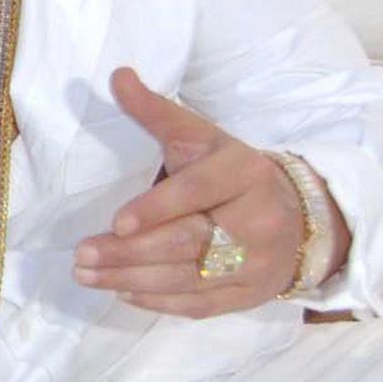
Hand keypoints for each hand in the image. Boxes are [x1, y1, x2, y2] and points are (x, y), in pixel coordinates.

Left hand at [73, 68, 321, 316]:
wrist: (300, 217)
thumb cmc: (232, 172)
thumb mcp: (201, 135)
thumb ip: (157, 111)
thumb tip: (117, 76)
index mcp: (245, 174)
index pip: (199, 192)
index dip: (158, 208)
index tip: (116, 221)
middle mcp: (258, 221)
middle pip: (188, 242)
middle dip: (131, 252)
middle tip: (81, 255)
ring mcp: (258, 264)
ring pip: (189, 279)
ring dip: (132, 279)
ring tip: (86, 274)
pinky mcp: (250, 295)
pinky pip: (201, 305)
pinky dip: (159, 302)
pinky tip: (122, 293)